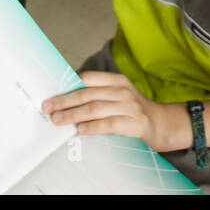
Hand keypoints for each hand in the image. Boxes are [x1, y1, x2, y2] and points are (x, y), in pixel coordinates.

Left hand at [42, 71, 183, 151]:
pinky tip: (81, 130)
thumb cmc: (132, 110)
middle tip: (48, 109)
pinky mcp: (134, 123)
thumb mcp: (118, 96)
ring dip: (73, 115)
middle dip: (65, 102)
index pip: (89, 78)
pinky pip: (109, 124)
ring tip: (58, 120)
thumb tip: (66, 100)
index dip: (69, 86)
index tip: (52, 94)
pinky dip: (93, 127)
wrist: (161, 124)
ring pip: (95, 108)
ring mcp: (129, 106)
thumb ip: (98, 95)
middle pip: (88, 94)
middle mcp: (122, 91)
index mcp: (117, 80)